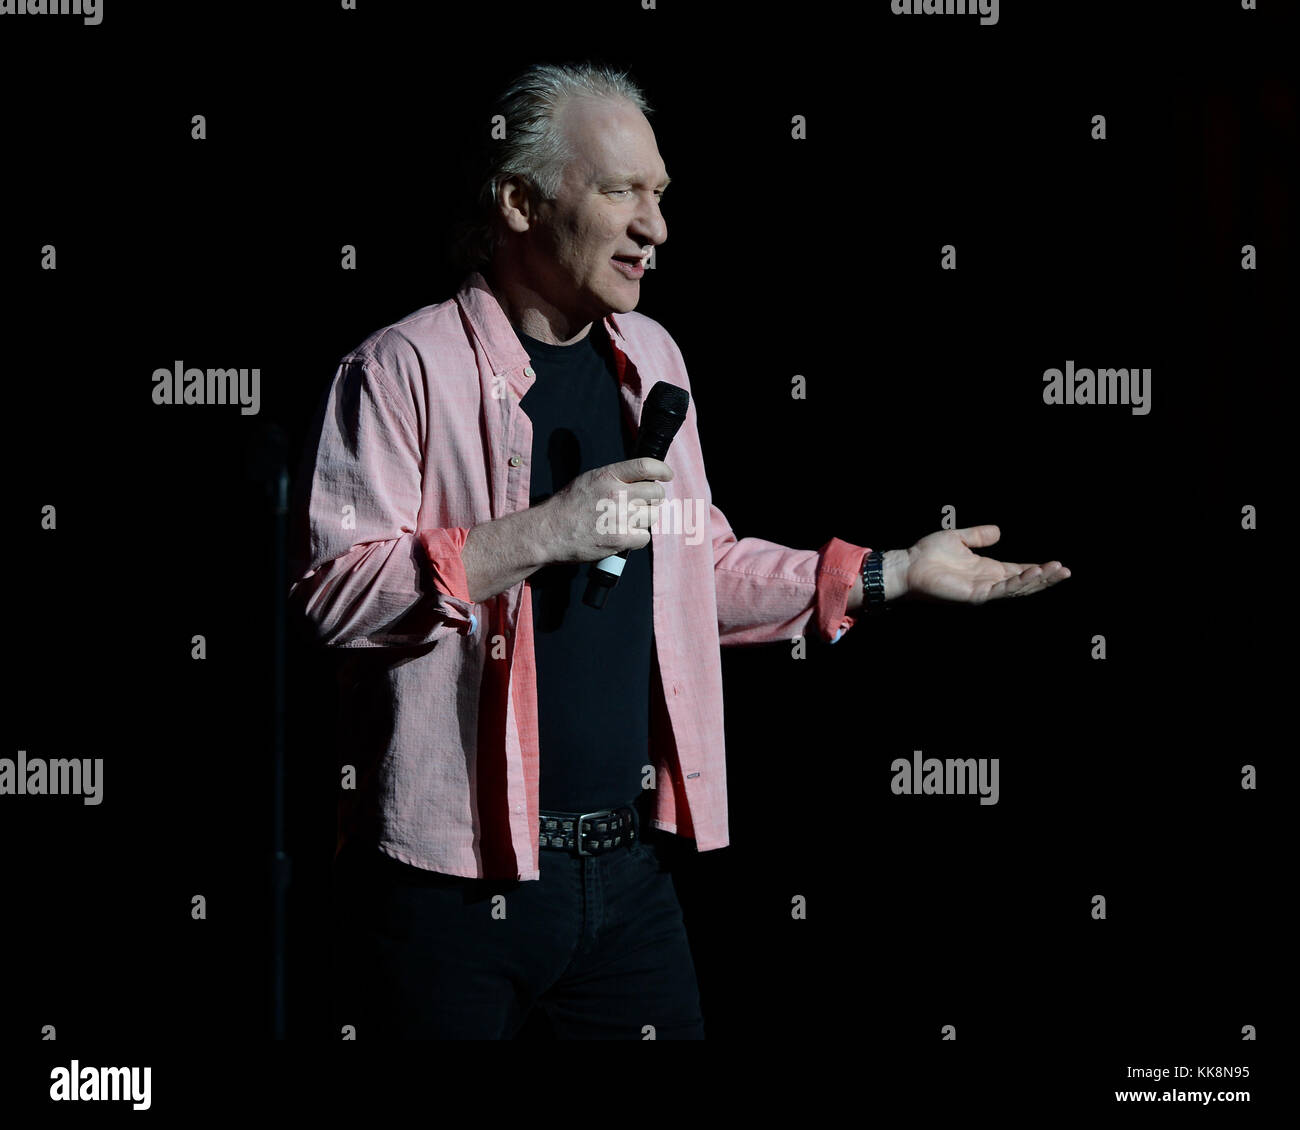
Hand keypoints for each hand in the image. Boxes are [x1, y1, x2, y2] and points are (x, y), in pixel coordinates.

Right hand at [537, 457, 672, 563]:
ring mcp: (620, 517)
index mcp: (608, 475)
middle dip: (654, 499)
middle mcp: (617, 494)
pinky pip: (645, 537)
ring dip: (644, 519)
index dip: (662, 471)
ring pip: (653, 516)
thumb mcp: (588, 480)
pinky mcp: (620, 539)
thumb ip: (614, 477)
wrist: (548, 532)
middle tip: (643, 505)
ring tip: (626, 521)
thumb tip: (639, 479)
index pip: (646, 467)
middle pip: (656, 493)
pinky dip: (637, 538)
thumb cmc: (566, 507)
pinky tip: (623, 535)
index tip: (666, 476)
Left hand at [901, 525, 1069, 603]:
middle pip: (1025, 582)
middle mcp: (989, 582)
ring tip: (1058, 571)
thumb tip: (998, 531)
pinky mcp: (976, 596)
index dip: (1039, 569)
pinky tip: (1034, 573)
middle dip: (1047, 577)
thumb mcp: (959, 539)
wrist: (909, 565)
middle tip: (1067, 571)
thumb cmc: (929, 554)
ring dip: (1039, 581)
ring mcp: (984, 591)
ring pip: (1018, 588)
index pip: (1019, 571)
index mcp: (988, 570)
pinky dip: (1019, 583)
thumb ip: (979, 536)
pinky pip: (1003, 591)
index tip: (1058, 565)